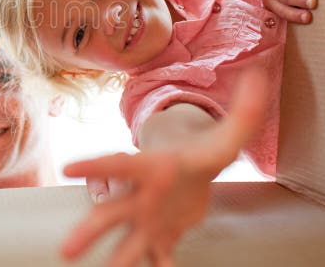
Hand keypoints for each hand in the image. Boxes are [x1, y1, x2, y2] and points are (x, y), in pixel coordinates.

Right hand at [62, 68, 269, 266]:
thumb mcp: (227, 134)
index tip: (68, 169)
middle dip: (89, 230)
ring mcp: (148, 221)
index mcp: (151, 168)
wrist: (190, 175)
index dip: (96, 167)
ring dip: (116, 259)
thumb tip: (257, 76)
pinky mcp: (160, 239)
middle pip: (111, 212)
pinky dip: (158, 264)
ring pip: (126, 241)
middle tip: (67, 251)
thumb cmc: (201, 153)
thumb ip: (245, 110)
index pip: (120, 165)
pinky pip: (155, 256)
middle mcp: (142, 196)